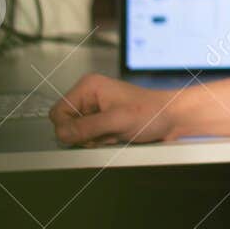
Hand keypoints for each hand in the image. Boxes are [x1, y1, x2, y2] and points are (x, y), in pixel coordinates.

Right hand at [48, 73, 178, 145]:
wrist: (171, 118)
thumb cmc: (151, 112)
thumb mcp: (117, 121)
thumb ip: (87, 127)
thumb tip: (62, 133)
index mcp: (88, 87)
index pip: (58, 112)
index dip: (68, 128)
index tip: (85, 135)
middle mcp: (89, 96)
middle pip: (66, 124)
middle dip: (83, 135)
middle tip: (104, 134)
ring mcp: (95, 109)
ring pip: (78, 133)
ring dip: (94, 139)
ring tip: (113, 134)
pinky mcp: (102, 120)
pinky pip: (90, 137)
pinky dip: (100, 141)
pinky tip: (115, 137)